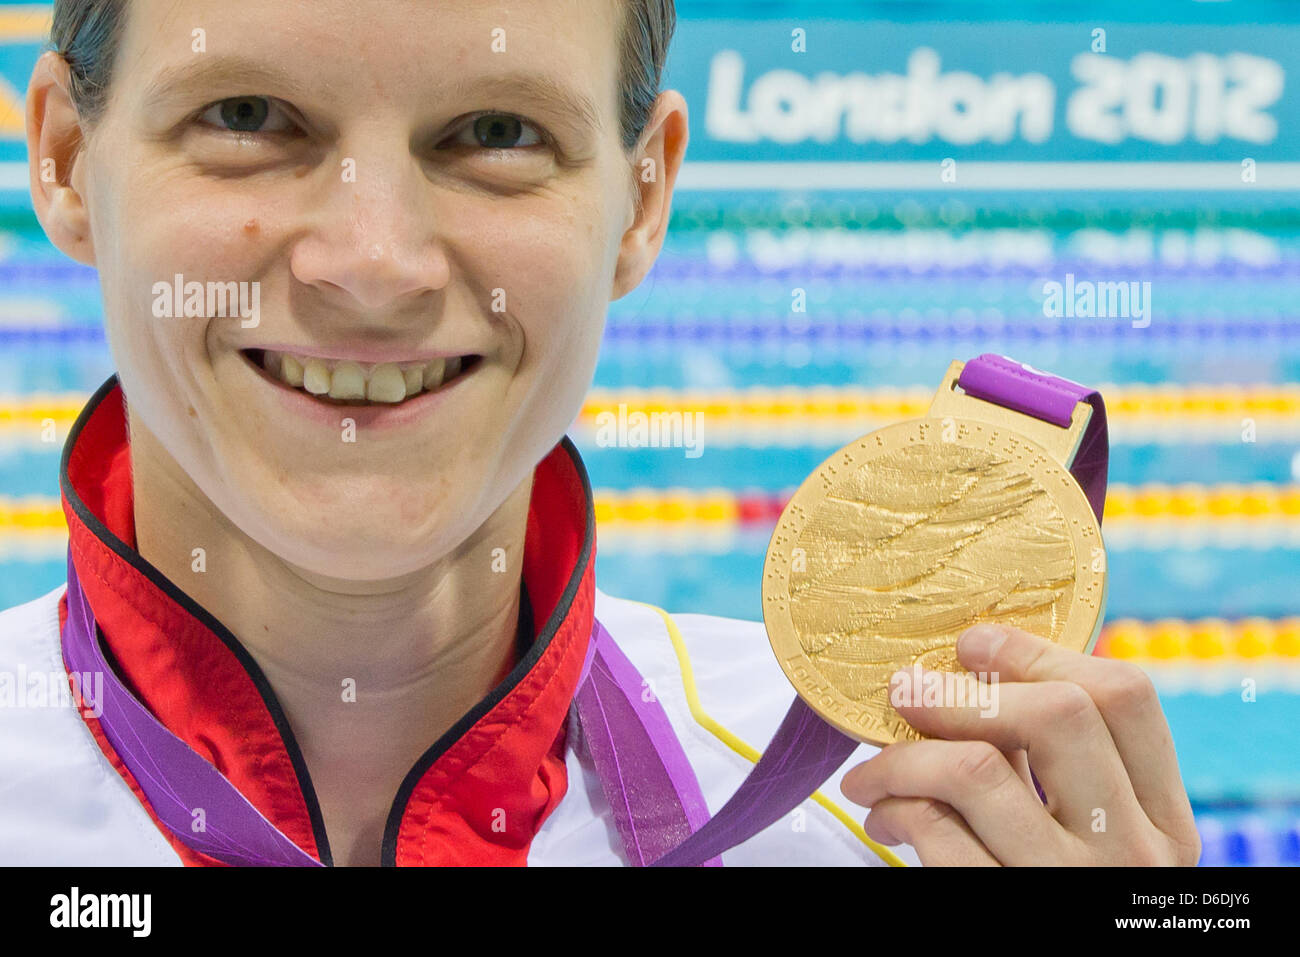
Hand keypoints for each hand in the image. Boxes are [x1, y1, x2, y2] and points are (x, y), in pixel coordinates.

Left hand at [839, 623, 1201, 865]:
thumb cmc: (1064, 889)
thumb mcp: (1101, 835)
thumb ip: (1067, 766)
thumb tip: (977, 668)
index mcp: (1164, 817)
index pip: (1125, 697)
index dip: (1039, 653)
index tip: (973, 643)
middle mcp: (1131, 851)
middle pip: (1059, 718)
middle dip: (963, 691)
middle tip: (903, 690)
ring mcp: (1068, 887)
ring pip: (977, 771)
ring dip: (903, 756)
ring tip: (872, 771)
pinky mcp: (1004, 916)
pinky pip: (935, 834)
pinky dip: (893, 809)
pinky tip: (882, 815)